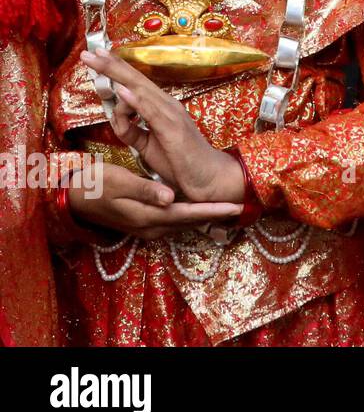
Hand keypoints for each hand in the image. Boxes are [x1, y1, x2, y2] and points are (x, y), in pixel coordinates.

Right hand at [66, 162, 242, 240]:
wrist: (74, 199)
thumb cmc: (96, 185)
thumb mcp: (119, 183)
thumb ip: (146, 191)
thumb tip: (170, 198)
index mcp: (148, 216)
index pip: (188, 214)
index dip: (213, 210)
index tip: (235, 207)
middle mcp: (152, 227)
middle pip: (191, 221)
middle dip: (216, 215)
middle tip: (241, 207)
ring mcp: (149, 229)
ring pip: (184, 222)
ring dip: (206, 216)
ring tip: (229, 209)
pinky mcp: (146, 224)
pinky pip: (175, 222)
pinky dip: (191, 216)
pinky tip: (202, 210)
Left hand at [80, 50, 244, 203]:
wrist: (208, 179)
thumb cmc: (180, 162)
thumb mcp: (147, 145)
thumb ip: (131, 131)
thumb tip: (116, 119)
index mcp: (162, 108)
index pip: (136, 84)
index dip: (117, 69)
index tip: (98, 56)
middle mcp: (168, 106)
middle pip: (136, 81)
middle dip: (112, 65)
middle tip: (90, 52)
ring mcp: (172, 116)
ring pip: (142, 90)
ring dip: (120, 75)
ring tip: (101, 61)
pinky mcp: (173, 130)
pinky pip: (151, 113)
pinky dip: (136, 100)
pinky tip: (122, 91)